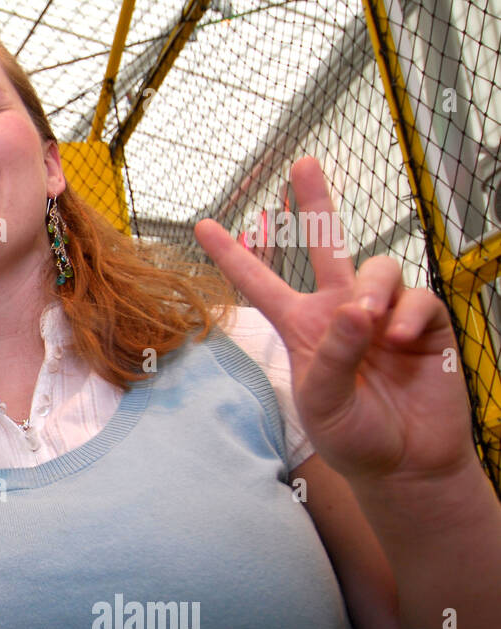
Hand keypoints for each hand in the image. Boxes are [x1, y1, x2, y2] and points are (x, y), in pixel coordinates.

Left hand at [194, 156, 475, 483]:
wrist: (407, 464)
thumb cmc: (355, 437)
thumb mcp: (322, 403)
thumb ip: (331, 357)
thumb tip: (355, 308)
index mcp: (302, 329)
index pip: (261, 284)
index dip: (233, 256)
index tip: (203, 225)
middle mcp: (341, 313)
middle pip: (327, 246)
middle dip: (316, 202)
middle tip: (302, 164)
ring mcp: (384, 316)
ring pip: (378, 268)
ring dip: (373, 287)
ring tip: (370, 319)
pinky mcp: (424, 324)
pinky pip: (418, 298)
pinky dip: (409, 314)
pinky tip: (401, 340)